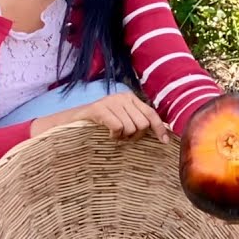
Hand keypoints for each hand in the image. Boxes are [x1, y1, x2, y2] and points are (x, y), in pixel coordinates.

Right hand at [43, 91, 168, 142]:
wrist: (73, 121)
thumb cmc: (101, 124)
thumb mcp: (123, 120)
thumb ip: (138, 122)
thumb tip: (164, 134)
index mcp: (131, 98)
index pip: (151, 114)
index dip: (159, 128)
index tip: (165, 142)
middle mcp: (123, 96)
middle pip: (142, 124)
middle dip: (134, 135)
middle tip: (123, 137)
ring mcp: (111, 101)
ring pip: (131, 127)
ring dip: (123, 137)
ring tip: (114, 134)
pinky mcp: (99, 108)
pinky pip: (118, 127)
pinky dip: (114, 135)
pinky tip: (108, 134)